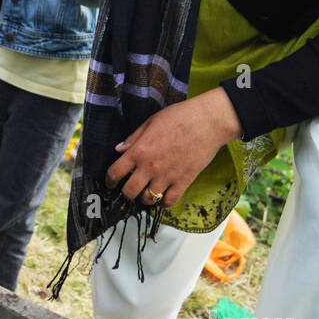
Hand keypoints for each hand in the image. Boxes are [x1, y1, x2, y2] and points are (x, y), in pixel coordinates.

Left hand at [105, 88, 242, 206]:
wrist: (208, 122)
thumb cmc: (179, 116)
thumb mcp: (151, 122)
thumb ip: (133, 138)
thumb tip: (119, 150)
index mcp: (139, 151)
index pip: (115, 173)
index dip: (109, 181)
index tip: (111, 183)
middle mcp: (150, 167)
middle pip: (129, 192)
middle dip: (126, 193)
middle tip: (130, 189)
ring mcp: (167, 176)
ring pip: (148, 199)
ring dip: (145, 197)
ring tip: (147, 191)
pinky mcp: (183, 182)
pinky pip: (169, 201)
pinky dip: (163, 202)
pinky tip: (163, 196)